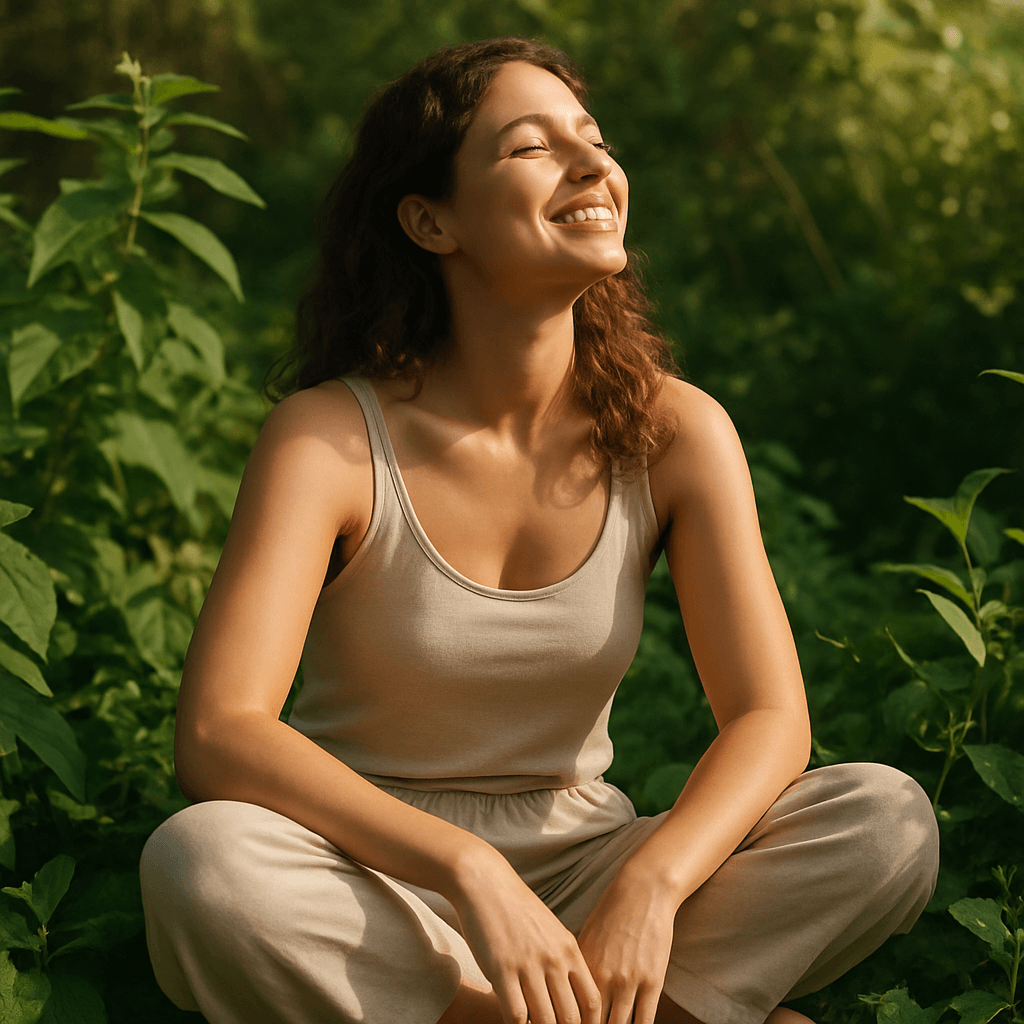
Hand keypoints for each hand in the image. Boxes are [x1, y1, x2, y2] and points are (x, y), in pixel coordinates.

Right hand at [447, 848, 602, 1023]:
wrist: (486, 884)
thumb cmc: (517, 909)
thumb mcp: (550, 930)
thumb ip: (562, 961)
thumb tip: (569, 994)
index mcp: (569, 949)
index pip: (591, 1001)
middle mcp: (553, 959)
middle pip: (571, 1017)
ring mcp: (528, 965)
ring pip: (545, 1021)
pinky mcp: (502, 970)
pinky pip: (516, 1015)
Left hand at [576, 873, 678, 1023]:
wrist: (643, 890)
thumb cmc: (612, 912)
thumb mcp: (587, 937)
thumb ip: (579, 968)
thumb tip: (567, 992)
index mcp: (583, 965)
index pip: (572, 1010)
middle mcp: (603, 976)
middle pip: (594, 1023)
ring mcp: (629, 980)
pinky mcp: (652, 981)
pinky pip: (644, 1021)